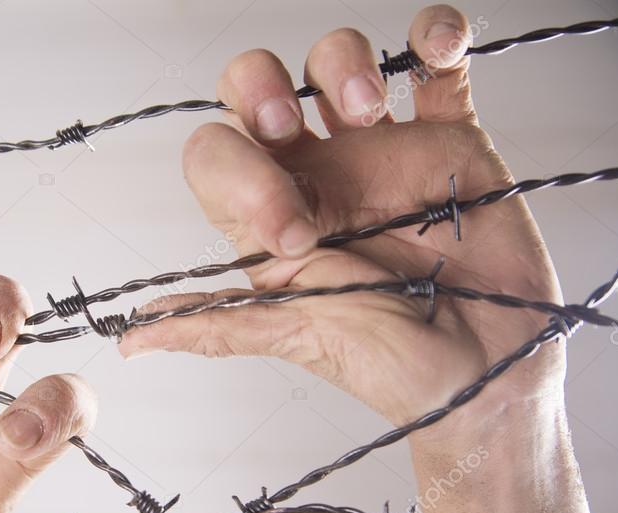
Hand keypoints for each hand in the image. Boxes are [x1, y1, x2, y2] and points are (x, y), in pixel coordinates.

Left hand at [119, 4, 563, 431]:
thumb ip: (217, 323)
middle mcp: (316, 175)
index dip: (235, 169)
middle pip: (258, 88)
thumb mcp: (297, 335)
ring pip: (335, 62)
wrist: (485, 371)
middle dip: (261, 85)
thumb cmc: (392, 363)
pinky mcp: (448, 140)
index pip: (215, 152)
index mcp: (270, 216)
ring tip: (372, 110)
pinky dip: (435, 35)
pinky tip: (437, 50)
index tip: (293, 230)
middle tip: (294, 124)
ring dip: (342, 62)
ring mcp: (380, 152)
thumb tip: (132, 339)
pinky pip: (434, 64)